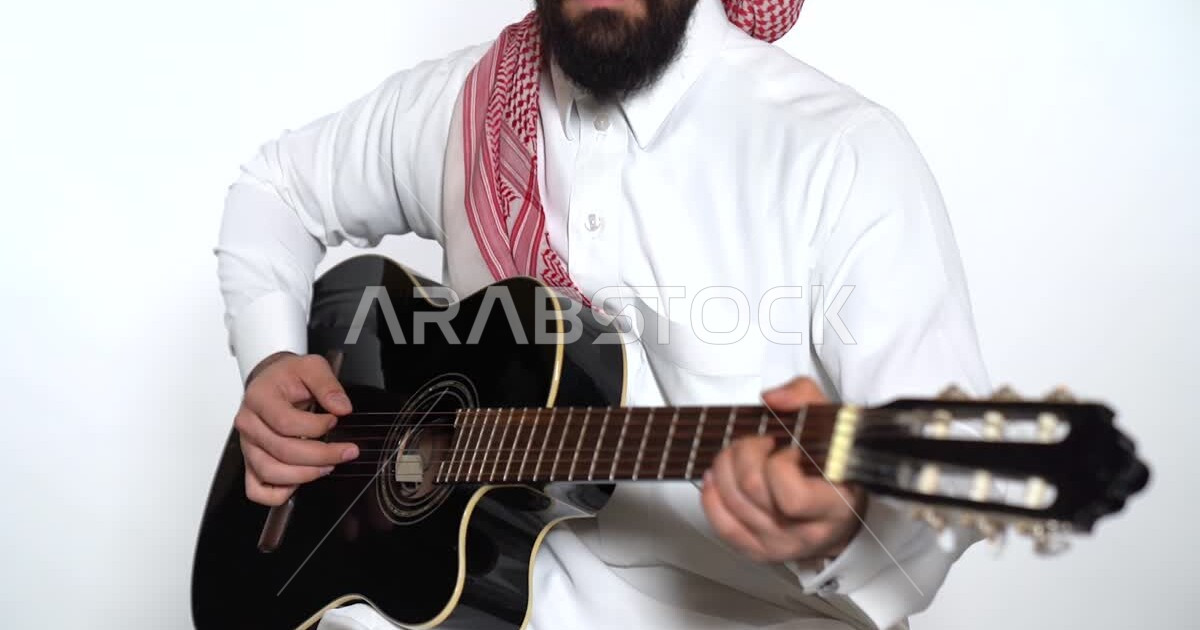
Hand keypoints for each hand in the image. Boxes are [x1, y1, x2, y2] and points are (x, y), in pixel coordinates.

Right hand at [235, 352, 358, 505]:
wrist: (271, 381)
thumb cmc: (288, 376)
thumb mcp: (312, 367)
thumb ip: (328, 385)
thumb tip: (342, 408)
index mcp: (259, 398)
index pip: (285, 422)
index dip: (315, 427)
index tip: (334, 421)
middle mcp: (248, 424)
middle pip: (282, 451)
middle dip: (321, 455)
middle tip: (346, 451)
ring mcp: (248, 446)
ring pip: (270, 473)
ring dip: (305, 475)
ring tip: (328, 465)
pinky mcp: (250, 463)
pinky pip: (257, 490)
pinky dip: (279, 493)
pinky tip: (300, 480)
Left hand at [700, 377, 865, 562]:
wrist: (841, 513)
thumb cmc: (836, 467)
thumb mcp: (833, 424)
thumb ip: (805, 397)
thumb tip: (772, 398)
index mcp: (836, 504)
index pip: (791, 495)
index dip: (779, 463)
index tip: (785, 447)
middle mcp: (809, 532)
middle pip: (753, 491)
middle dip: (745, 454)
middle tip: (757, 442)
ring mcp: (782, 545)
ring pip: (732, 503)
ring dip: (725, 467)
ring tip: (739, 454)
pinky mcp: (760, 552)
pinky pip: (723, 527)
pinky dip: (711, 496)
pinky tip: (717, 476)